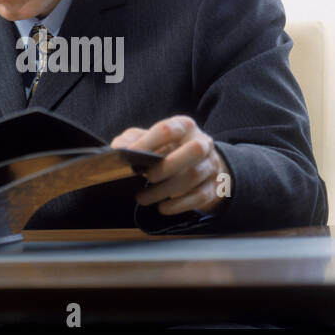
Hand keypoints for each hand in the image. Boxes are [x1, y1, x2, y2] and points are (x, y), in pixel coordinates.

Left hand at [111, 116, 229, 215]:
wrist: (200, 164)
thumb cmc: (168, 148)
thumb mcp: (149, 138)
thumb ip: (132, 140)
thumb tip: (118, 149)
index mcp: (184, 126)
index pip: (168, 130)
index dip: (148, 142)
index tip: (130, 154)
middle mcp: (202, 143)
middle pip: (193, 150)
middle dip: (168, 165)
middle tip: (146, 176)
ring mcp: (212, 165)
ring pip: (194, 176)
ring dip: (166, 190)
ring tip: (143, 198)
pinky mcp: (216, 187)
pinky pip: (200, 196)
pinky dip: (179, 204)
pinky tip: (162, 207)